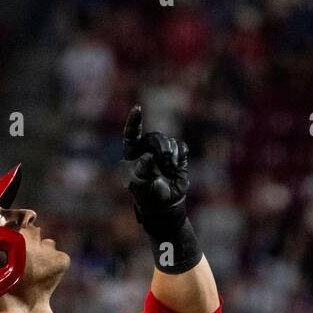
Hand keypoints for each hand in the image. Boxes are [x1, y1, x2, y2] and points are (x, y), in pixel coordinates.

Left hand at [122, 103, 189, 217]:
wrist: (164, 204)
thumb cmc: (147, 195)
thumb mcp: (141, 186)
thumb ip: (142, 171)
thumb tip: (147, 156)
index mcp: (132, 153)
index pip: (131, 133)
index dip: (134, 120)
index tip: (137, 109)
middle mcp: (146, 148)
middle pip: (154, 138)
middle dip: (161, 146)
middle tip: (166, 157)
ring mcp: (162, 150)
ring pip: (169, 142)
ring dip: (171, 155)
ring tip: (170, 169)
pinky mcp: (177, 154)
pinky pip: (181, 146)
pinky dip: (180, 156)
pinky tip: (176, 168)